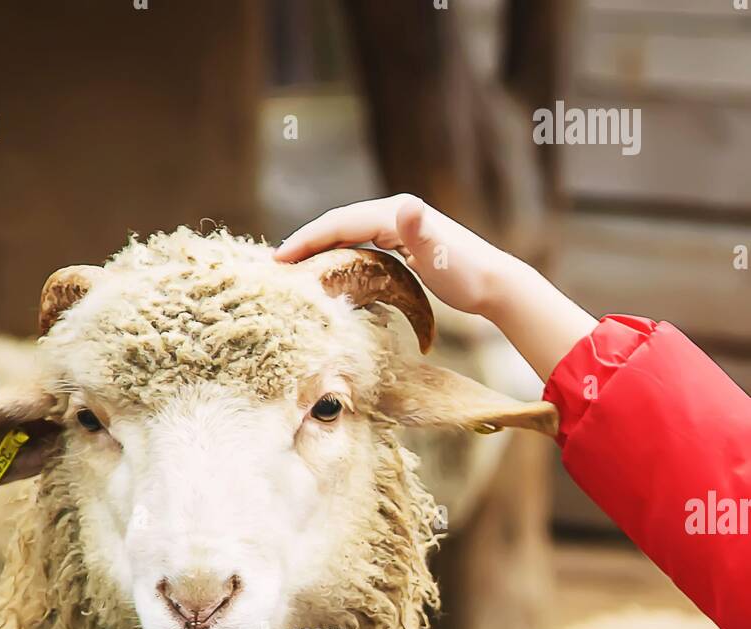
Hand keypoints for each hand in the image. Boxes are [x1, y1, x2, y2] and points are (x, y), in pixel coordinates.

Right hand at [276, 194, 597, 382]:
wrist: (494, 283)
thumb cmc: (466, 274)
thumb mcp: (441, 255)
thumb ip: (420, 230)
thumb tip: (405, 206)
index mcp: (393, 214)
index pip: (340, 222)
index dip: (307, 239)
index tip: (279, 259)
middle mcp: (393, 213)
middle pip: (338, 223)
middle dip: (305, 241)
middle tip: (274, 263)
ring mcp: (397, 226)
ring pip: (346, 232)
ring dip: (318, 246)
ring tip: (292, 265)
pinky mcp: (401, 241)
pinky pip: (359, 243)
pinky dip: (337, 252)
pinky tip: (327, 267)